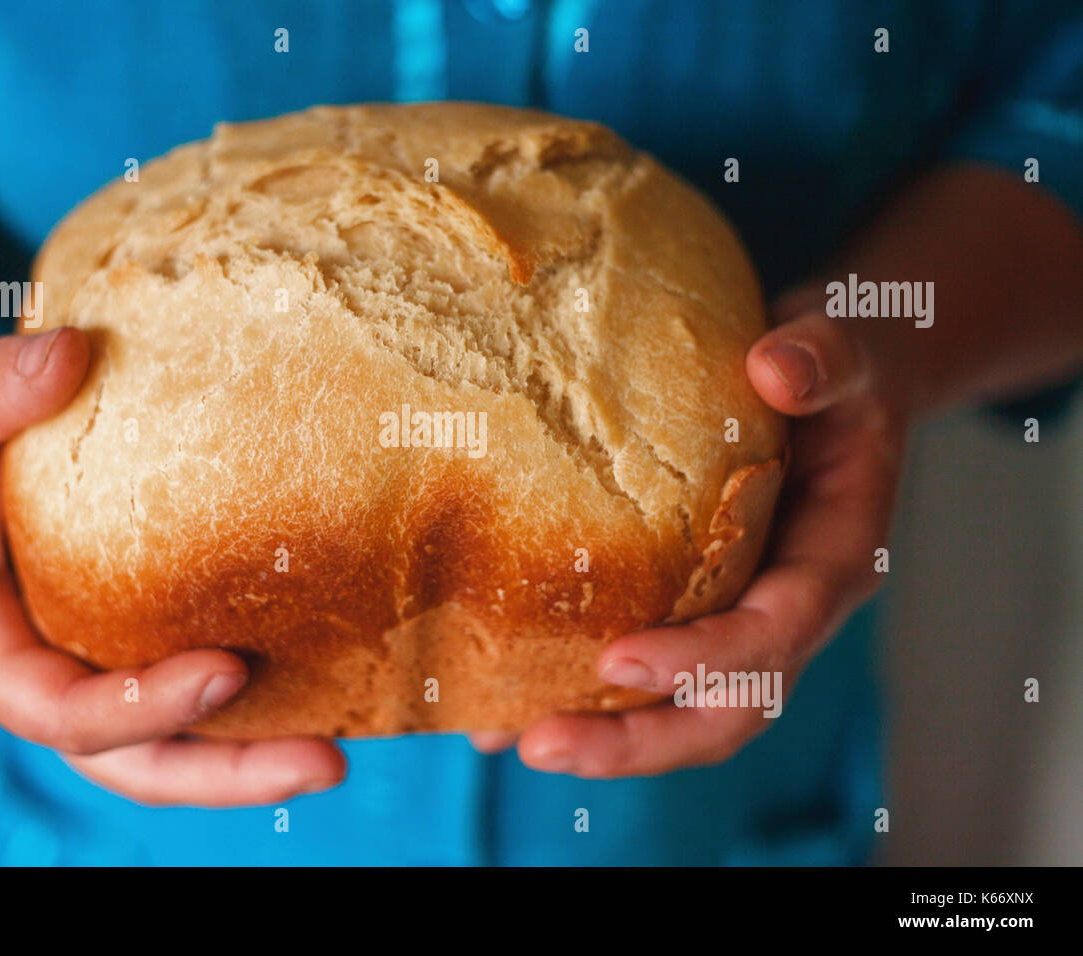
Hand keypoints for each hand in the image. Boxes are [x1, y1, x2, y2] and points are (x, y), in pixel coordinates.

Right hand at [0, 327, 345, 804]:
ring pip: (164, 743)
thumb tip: (69, 353)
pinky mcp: (119, 636)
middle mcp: (35, 675)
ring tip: (337, 752)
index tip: (231, 671)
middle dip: (225, 775)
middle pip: (131, 760)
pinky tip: (321, 681)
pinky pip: (181, 684)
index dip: (143, 708)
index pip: (60, 713)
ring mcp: (80, 664)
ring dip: (246, 757)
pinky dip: (244, 703)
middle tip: (327, 764)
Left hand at [511, 296, 908, 775]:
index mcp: (835, 559)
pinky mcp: (699, 610)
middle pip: (729, 709)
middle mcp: (790, 609)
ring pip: (686, 710)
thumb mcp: (846, 343)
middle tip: (542, 744)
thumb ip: (823, 356)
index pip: (777, 631)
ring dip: (605, 738)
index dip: (704, 659)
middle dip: (641, 741)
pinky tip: (506, 706)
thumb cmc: (839, 365)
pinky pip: (649, 674)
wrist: (834, 383)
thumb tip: (774, 369)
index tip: (618, 661)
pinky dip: (586, 699)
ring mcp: (742, 617)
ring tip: (506, 739)